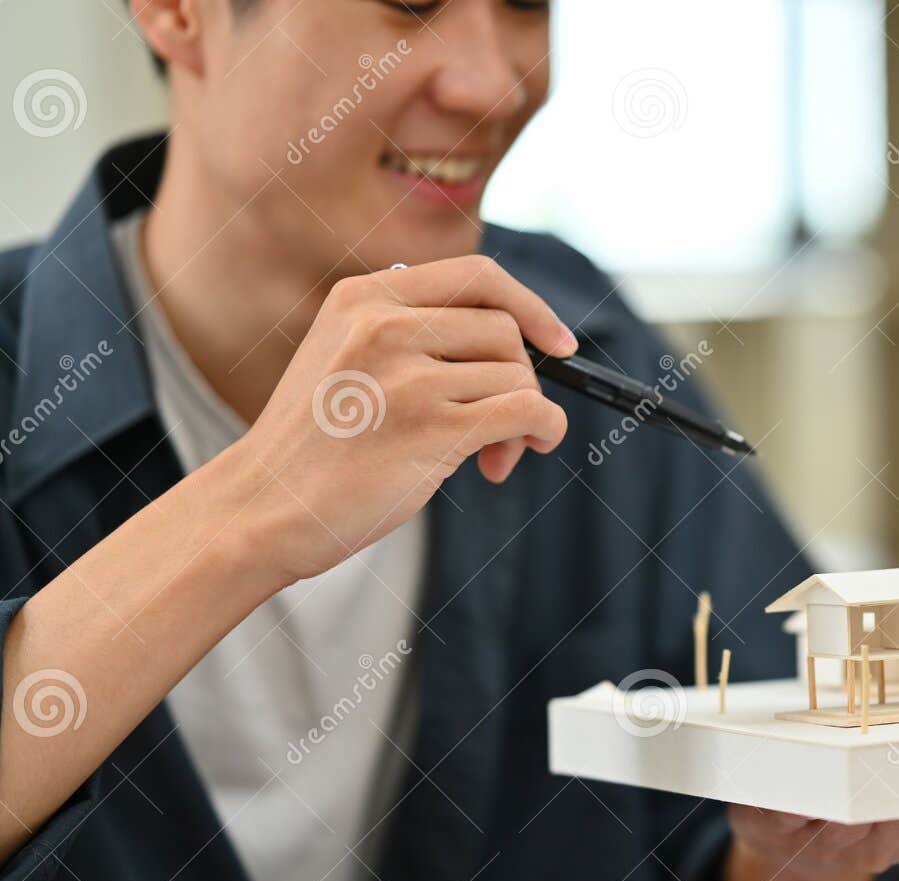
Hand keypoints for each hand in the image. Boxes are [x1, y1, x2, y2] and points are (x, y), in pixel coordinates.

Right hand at [217, 255, 575, 584]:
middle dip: (521, 380)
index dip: (530, 307)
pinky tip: (516, 454)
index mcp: (363, 298)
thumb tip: (517, 343)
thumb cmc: (314, 445)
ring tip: (490, 457)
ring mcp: (407, 377)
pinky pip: (526, 412)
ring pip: (518, 378)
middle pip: (504, 332)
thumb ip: (409, 334)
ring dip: (522, 422)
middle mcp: (384, 326)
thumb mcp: (343, 357)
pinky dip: (545, 430)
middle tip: (501, 430)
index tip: (557, 342)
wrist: (263, 507)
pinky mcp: (430, 430)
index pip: (478, 275)